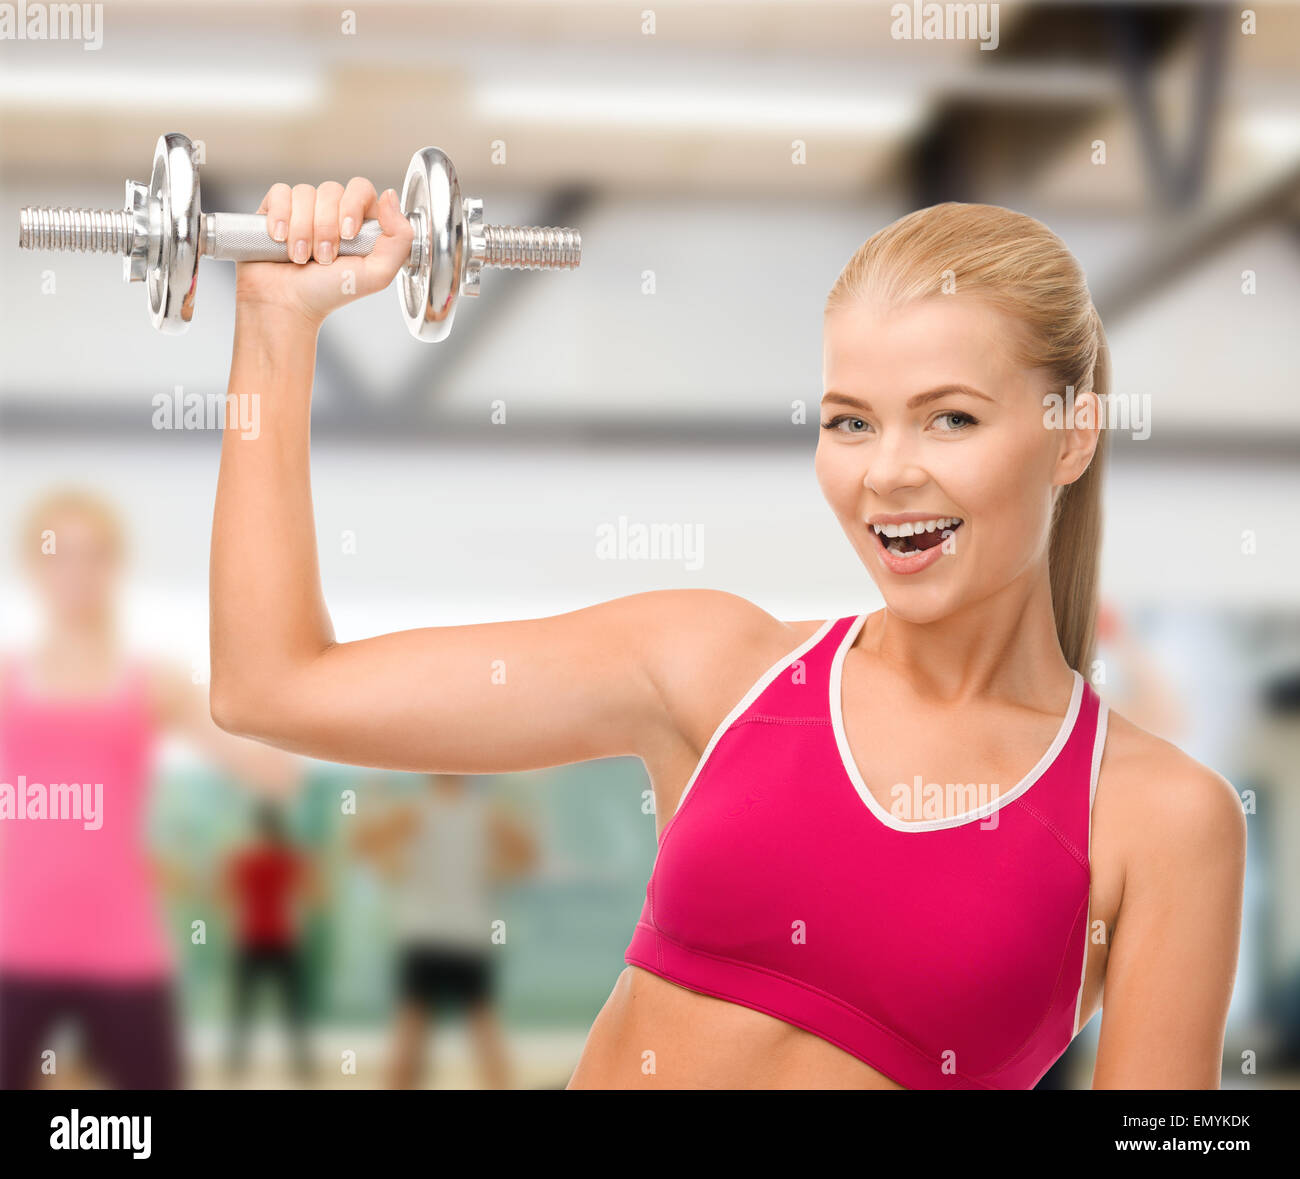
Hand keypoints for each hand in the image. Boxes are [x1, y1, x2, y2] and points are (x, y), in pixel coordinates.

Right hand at [233, 178, 413, 327]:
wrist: (287, 305)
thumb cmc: (329, 293)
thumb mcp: (377, 275)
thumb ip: (399, 239)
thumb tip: (390, 196)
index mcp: (360, 223)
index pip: (361, 189)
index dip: (352, 207)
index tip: (347, 236)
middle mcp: (333, 212)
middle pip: (331, 190)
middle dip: (325, 226)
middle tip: (323, 258)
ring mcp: (304, 209)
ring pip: (304, 193)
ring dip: (302, 230)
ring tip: (300, 257)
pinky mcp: (277, 209)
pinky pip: (279, 193)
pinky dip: (279, 217)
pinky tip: (279, 239)